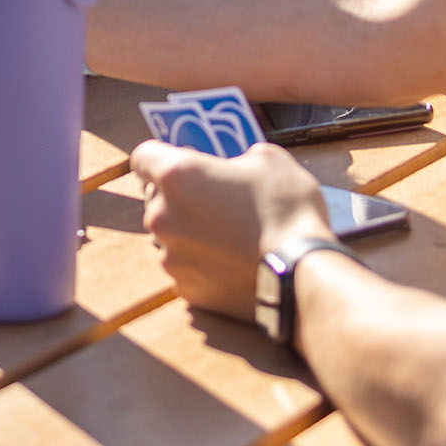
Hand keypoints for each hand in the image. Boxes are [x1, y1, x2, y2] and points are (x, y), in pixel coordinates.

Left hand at [131, 140, 335, 319]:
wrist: (303, 274)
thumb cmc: (286, 210)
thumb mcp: (269, 160)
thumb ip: (238, 157)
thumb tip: (235, 166)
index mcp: (176, 176)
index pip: (142, 156)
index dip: (160, 156)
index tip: (179, 161)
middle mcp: (161, 216)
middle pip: (154, 198)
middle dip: (177, 196)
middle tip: (213, 199)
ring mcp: (170, 256)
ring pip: (169, 236)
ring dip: (188, 231)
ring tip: (227, 234)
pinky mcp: (185, 288)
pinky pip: (185, 267)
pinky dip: (201, 263)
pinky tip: (231, 261)